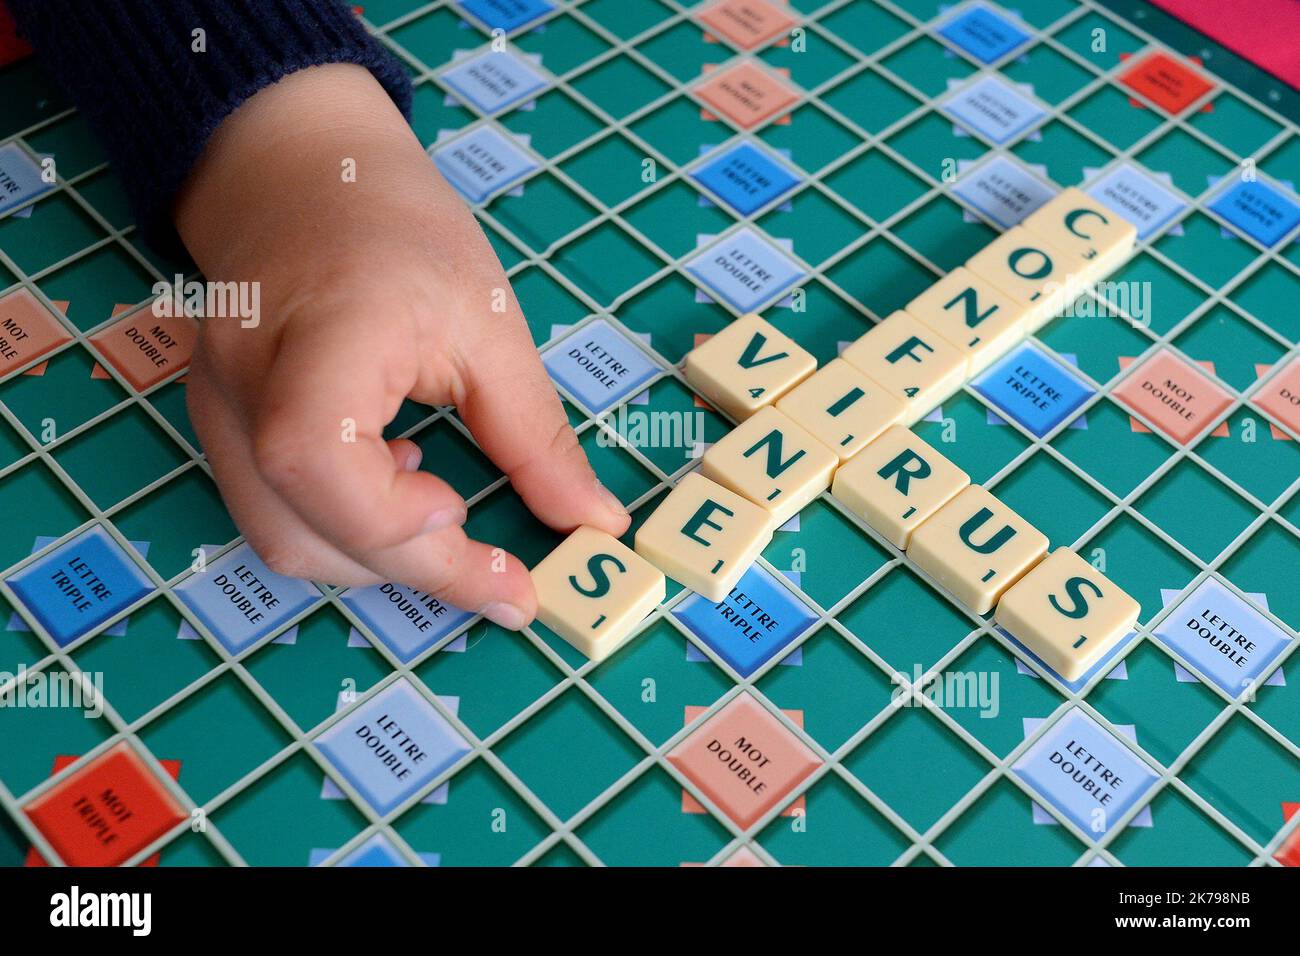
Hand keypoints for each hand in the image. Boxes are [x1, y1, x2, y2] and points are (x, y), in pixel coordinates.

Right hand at [173, 64, 629, 629]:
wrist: (304, 179)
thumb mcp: (491, 325)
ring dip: (375, 558)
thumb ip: (537, 436)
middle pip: (302, 523)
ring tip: (439, 500)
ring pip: (281, 539)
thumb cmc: (403, 236)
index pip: (314, 456)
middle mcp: (243, 377)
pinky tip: (392, 477)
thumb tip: (595, 525)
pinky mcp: (217, 426)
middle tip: (503, 578)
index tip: (468, 518)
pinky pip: (274, 515)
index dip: (390, 518)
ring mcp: (215, 405)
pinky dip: (342, 531)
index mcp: (319, 330)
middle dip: (413, 565)